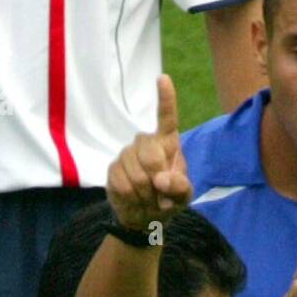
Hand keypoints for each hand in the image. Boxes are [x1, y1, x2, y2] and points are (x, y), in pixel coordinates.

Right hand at [106, 75, 192, 234]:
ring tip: (148, 198)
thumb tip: (161, 180)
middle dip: (157, 180)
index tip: (163, 79)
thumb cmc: (168, 199)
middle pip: (150, 155)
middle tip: (160, 195)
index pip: (166, 117)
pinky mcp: (113, 169)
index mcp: (167, 142)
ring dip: (145, 194)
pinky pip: (122, 184)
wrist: (144, 216)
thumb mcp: (183, 197)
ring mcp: (127, 155)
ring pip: (136, 174)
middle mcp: (146, 143)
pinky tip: (135, 199)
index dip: (166, 99)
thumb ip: (180, 187)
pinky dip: (132, 198)